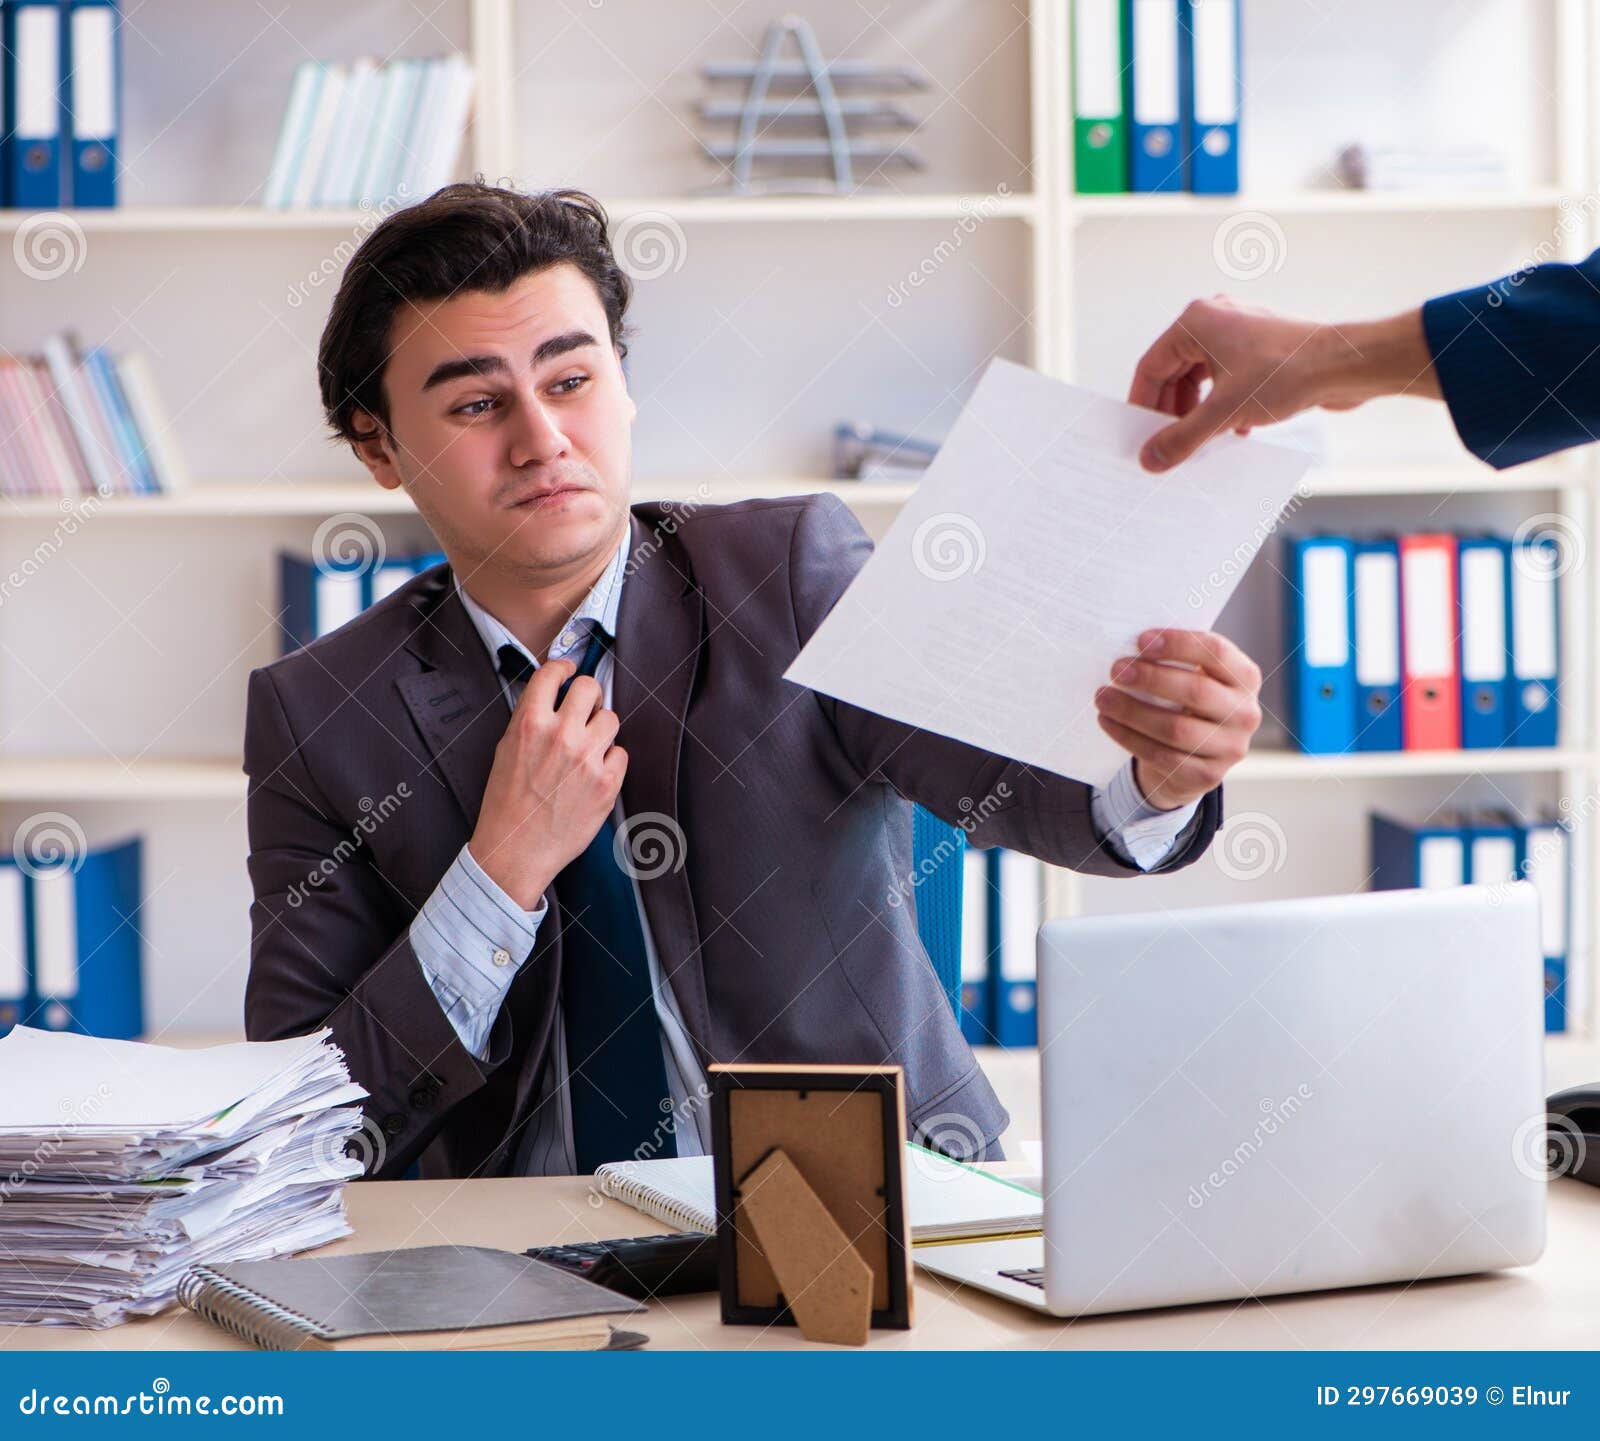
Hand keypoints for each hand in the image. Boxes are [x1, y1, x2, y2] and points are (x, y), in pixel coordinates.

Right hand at [468, 658, 626, 909]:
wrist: (515, 850)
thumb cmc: (506, 804)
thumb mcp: (505, 751)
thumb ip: (529, 719)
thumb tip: (551, 695)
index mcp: (530, 723)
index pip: (553, 673)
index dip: (563, 667)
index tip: (568, 671)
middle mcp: (561, 735)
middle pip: (590, 688)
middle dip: (588, 696)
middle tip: (584, 708)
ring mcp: (587, 758)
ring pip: (611, 718)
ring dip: (601, 728)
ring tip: (588, 745)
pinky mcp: (607, 782)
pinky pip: (620, 752)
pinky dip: (610, 760)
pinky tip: (593, 773)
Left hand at [1093, 629, 1261, 809]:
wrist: (1195, 756)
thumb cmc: (1187, 703)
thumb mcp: (1194, 676)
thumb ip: (1175, 660)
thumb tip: (1130, 647)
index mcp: (1245, 677)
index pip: (1215, 652)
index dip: (1177, 644)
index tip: (1141, 640)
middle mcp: (1245, 713)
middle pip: (1196, 691)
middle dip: (1151, 679)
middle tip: (1116, 671)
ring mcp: (1230, 748)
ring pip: (1175, 729)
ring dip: (1132, 711)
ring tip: (1102, 697)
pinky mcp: (1207, 775)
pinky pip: (1161, 755)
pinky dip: (1128, 737)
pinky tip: (1107, 721)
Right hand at [1128, 296, 1437, 470]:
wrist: (1347, 365)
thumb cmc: (1288, 373)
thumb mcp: (1224, 412)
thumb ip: (1182, 438)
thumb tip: (1149, 460)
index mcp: (1197, 321)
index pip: (1151, 366)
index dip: (1142, 405)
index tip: (1138, 437)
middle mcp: (1215, 320)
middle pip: (1175, 374)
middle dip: (1171, 414)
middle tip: (1167, 446)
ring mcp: (1239, 335)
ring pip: (1201, 381)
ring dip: (1198, 414)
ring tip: (1199, 444)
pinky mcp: (1260, 352)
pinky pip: (1226, 382)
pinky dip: (1222, 408)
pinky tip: (1232, 433)